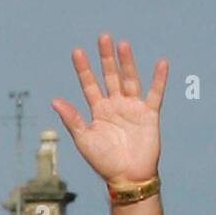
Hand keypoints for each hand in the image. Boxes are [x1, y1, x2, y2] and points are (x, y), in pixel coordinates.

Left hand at [52, 33, 166, 185]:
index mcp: (98, 111)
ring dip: (127, 62)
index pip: (89, 85)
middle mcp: (115, 106)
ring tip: (122, 44)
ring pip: (130, 79)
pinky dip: (159, 79)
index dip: (83, 69)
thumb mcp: (84, 139)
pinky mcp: (150, 114)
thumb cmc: (103, 161)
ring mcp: (133, 108)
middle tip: (103, 37)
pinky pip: (156, 93)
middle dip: (106, 58)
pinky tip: (161, 63)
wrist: (127, 176)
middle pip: (110, 76)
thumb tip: (54, 100)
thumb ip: (72, 119)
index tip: (77, 51)